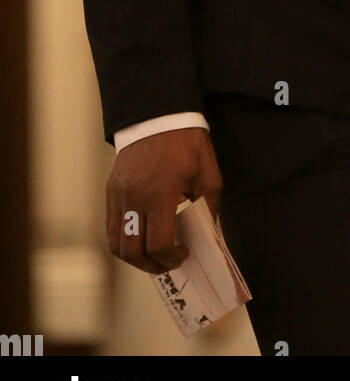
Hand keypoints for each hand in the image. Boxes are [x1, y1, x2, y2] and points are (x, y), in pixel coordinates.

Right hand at [106, 127, 222, 272]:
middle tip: (169, 262)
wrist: (159, 114)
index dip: (171, 258)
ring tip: (154, 255)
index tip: (184, 253)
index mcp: (161, 194)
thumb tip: (207, 238)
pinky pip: (110, 228)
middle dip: (153, 265)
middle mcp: (134, 198)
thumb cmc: (188, 144)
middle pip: (133, 251)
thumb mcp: (208, 174)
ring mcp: (119, 195)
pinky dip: (123, 242)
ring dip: (135, 258)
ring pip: (117, 244)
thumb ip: (209, 208)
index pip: (159, 244)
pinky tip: (140, 239)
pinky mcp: (111, 190)